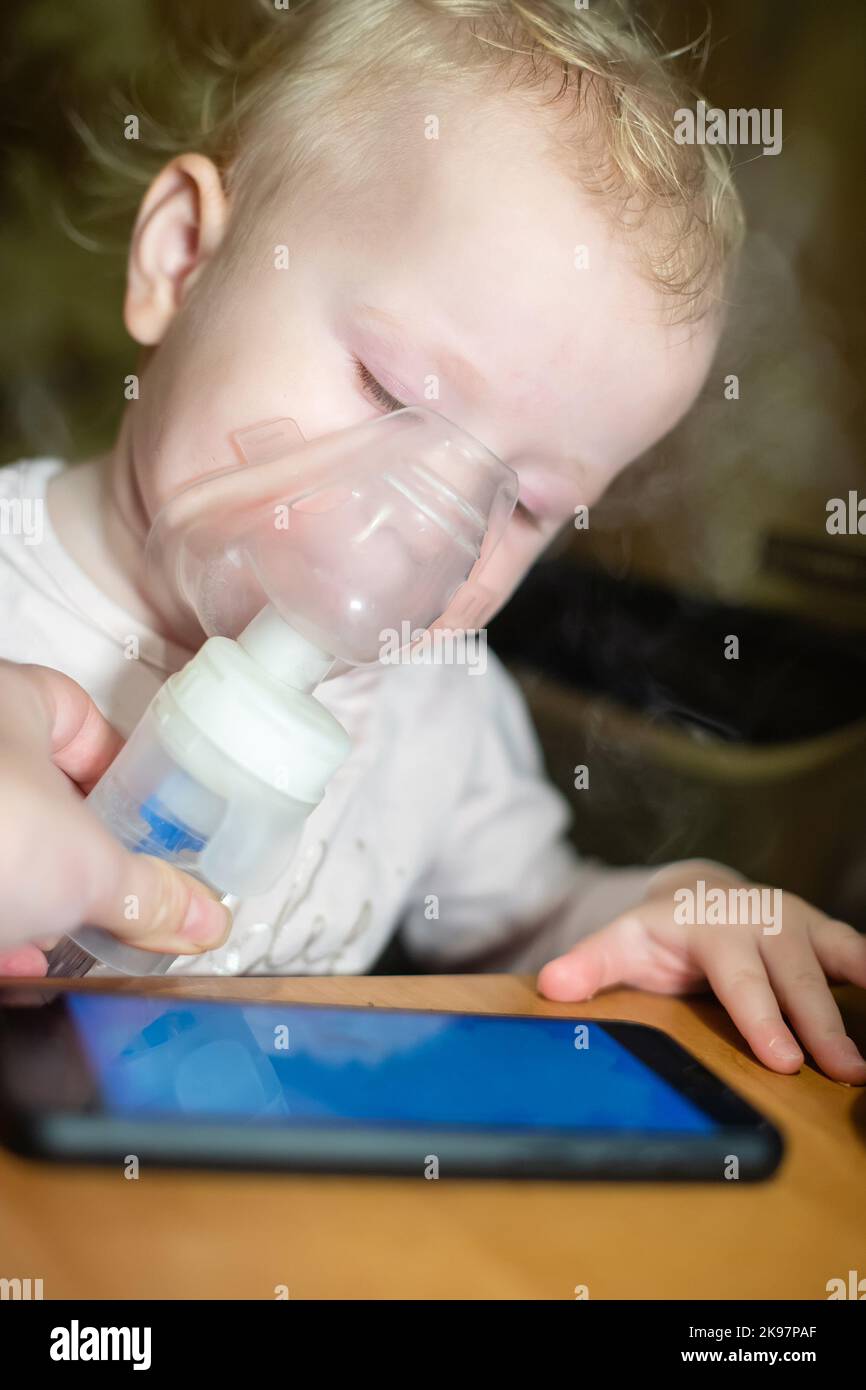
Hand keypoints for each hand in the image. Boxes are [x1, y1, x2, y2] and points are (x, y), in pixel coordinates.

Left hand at [0, 663, 230, 976]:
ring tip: (61, 936)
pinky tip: (12, 960)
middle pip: (32, 788)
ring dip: (26, 891)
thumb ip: (147, 891)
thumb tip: (196, 914)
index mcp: (4, 697)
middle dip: (72, 849)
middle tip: (108, 886)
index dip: (120, 770)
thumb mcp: (86, 868)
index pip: (77, 717)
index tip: (148, 819)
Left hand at [538, 861, 865, 1082]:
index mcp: (711, 927)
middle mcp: (761, 920)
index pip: (739, 980)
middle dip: (819, 1024)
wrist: (698, 893)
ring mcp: (798, 922)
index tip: (782, 1058)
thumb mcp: (620, 943)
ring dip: (854, 1006)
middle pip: (794, 979)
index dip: (761, 1019)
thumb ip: (589, 964)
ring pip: (836, 962)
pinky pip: (854, 952)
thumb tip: (550, 985)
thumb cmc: (660, 931)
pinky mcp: (824, 931)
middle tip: (845, 1070)